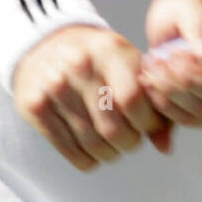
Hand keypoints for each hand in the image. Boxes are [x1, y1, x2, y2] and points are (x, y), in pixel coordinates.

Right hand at [13, 25, 172, 170]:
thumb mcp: (127, 63)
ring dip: (109, 154)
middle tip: (130, 139)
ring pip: (92, 143)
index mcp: (109, 50)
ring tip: (113, 147)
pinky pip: (68, 150)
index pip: (133, 99)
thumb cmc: (97, 58)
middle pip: (113, 127)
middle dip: (129, 143)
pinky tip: (92, 151)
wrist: (45, 42)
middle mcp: (79, 66)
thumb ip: (152, 100)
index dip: (147, 122)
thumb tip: (166, 147)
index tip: (148, 125)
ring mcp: (54, 86)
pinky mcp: (35, 106)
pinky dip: (86, 160)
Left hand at [139, 0, 201, 127]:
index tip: (188, 52)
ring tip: (154, 65)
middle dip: (190, 81)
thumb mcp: (191, 8)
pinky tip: (150, 81)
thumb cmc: (189, 9)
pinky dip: (165, 102)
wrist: (173, 23)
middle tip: (165, 57)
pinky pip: (188, 120)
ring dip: (173, 91)